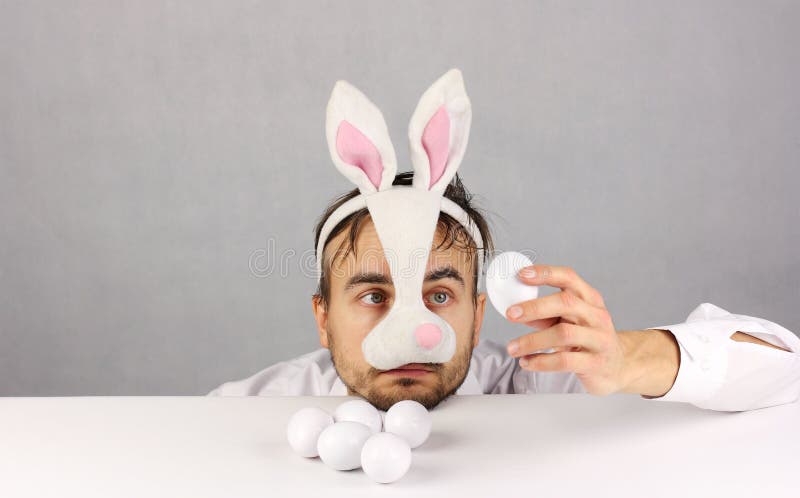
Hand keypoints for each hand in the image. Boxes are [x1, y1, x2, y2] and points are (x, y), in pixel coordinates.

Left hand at [504, 264, 627, 395]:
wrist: (617, 366)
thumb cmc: (588, 338)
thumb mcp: (569, 322)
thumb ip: (545, 316)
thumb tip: (517, 311)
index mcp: (590, 298)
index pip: (568, 277)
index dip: (545, 273)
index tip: (521, 274)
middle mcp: (597, 315)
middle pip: (565, 303)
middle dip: (535, 307)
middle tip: (511, 314)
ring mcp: (599, 339)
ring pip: (563, 333)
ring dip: (532, 340)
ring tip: (512, 348)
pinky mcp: (596, 363)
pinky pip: (564, 361)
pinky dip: (540, 361)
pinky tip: (526, 362)